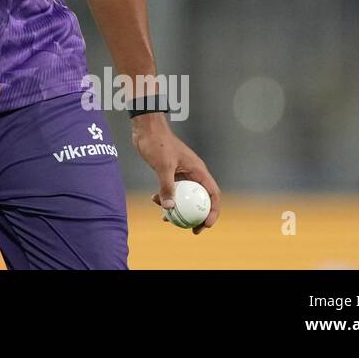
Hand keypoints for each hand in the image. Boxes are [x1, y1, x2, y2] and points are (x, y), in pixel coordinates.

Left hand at [132, 114, 220, 233]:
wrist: (146, 128)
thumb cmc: (157, 142)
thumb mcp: (163, 166)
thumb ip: (167, 186)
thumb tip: (169, 208)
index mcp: (198, 170)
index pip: (213, 194)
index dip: (213, 211)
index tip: (205, 224)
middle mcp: (193, 173)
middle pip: (200, 199)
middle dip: (197, 216)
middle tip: (191, 229)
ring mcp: (182, 173)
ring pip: (185, 196)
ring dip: (178, 208)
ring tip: (167, 219)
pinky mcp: (171, 172)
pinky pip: (173, 190)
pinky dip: (166, 197)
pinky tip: (155, 200)